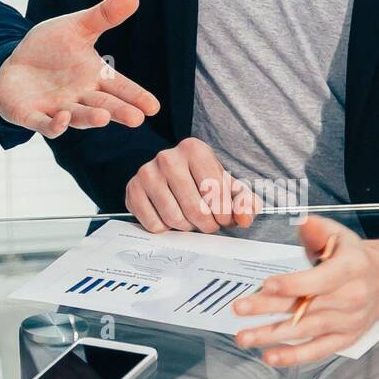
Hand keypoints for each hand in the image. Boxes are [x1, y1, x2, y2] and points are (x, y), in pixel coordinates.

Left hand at [0, 0, 159, 136]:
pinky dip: (54, 125)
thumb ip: (103, 16)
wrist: (16, 63)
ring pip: (77, 117)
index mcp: (94, 77)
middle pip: (103, 106)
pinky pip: (44, 124)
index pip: (119, 87)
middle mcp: (80, 97)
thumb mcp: (77, 28)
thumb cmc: (51, 48)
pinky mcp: (32, 115)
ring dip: (89, 119)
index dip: (136, 96)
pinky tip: (62, 119)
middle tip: (136, 119)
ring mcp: (57, 109)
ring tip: (103, 118)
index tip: (153, 107)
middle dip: (118, 112)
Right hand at [125, 137, 260, 233]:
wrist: (173, 176)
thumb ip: (245, 203)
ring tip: (191, 219)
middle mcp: (167, 157)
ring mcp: (146, 173)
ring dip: (187, 227)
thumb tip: (245, 218)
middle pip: (195, 209)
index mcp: (194, 149)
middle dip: (207, 225)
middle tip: (209, 224)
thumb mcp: (230, 188)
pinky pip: (154, 225)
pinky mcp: (132, 190)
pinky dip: (166, 229)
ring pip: (174, 219)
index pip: (215, 192)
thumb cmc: (204, 182)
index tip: (224, 218)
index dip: (225, 214)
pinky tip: (170, 217)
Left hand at [231, 215, 378, 365]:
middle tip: (239, 308)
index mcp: (351, 269)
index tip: (267, 285)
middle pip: (305, 306)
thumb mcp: (339, 235)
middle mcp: (351, 298)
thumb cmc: (354, 257)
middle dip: (268, 308)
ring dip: (272, 335)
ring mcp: (348, 322)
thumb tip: (301, 222)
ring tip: (244, 336)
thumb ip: (317, 229)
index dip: (293, 284)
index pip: (320, 280)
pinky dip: (293, 356)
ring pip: (306, 330)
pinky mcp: (344, 339)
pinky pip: (317, 350)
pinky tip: (270, 356)